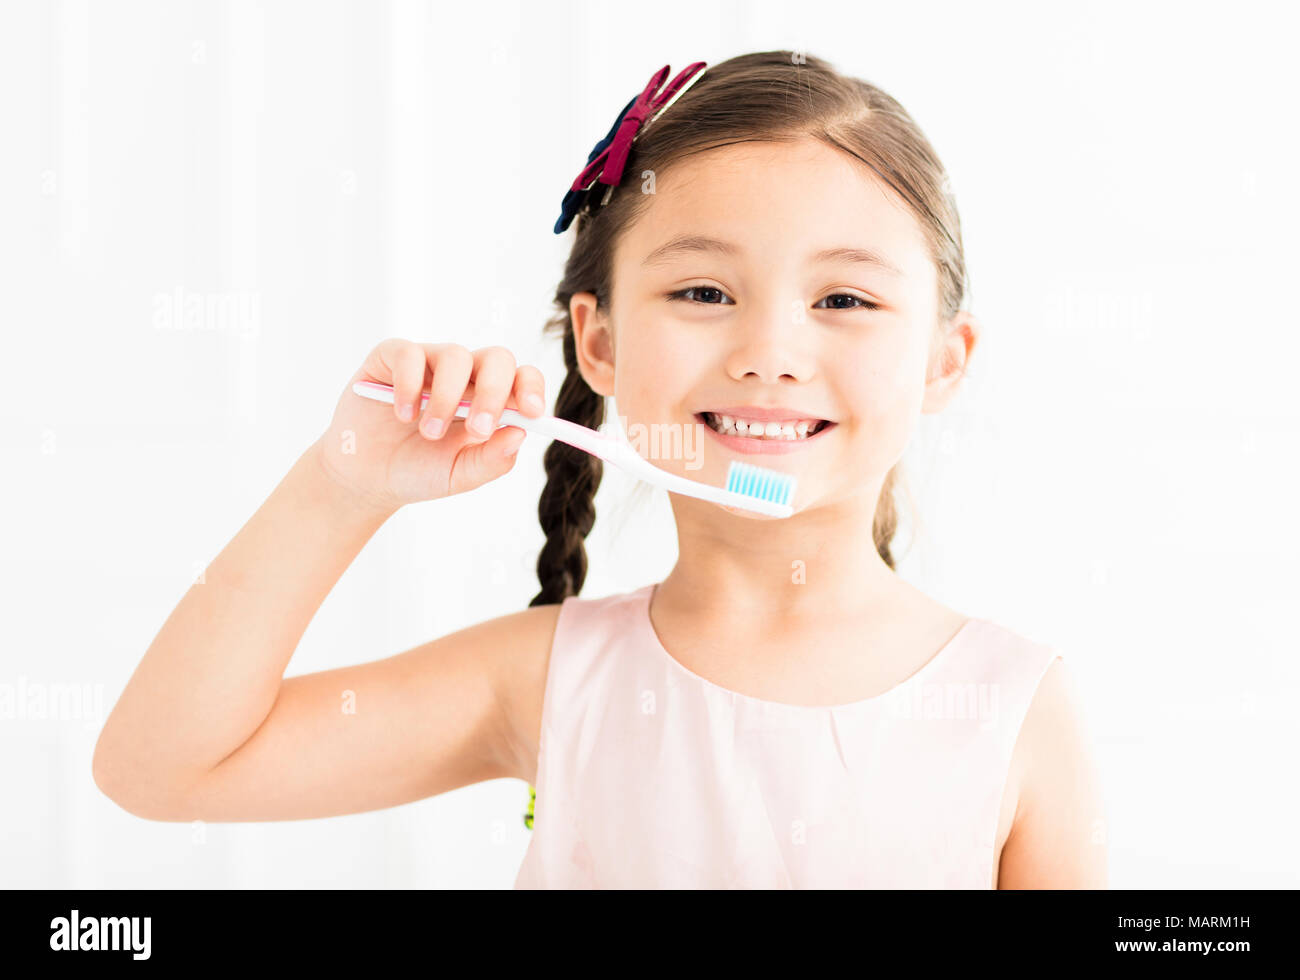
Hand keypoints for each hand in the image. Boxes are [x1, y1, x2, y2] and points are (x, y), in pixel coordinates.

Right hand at [315, 339, 545, 511]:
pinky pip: (410, 353)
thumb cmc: (419, 471)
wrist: (366, 477)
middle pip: (497, 358)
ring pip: (455, 356)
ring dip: (446, 398)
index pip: (522, 378)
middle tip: (478, 429)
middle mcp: (465, 375)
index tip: (532, 412)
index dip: (532, 388)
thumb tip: (520, 434)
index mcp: (490, 399)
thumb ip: (492, 459)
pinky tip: (402, 415)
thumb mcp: (461, 475)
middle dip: (494, 393)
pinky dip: (409, 386)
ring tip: (429, 432)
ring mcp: (429, 363)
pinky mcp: (392, 358)